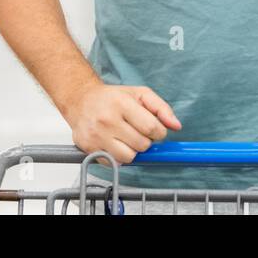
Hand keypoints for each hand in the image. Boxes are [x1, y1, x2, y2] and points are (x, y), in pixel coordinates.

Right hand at [62, 82, 181, 167]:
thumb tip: (176, 126)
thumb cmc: (113, 97)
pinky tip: (114, 143)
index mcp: (122, 103)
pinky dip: (118, 156)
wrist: (81, 100)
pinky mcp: (89, 149)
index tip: (154, 129)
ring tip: (126, 138)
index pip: (151, 127)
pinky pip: (114, 163)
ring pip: (129, 158)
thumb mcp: (140, 94)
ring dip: (132, 151)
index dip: (159, 132)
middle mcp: (107, 120)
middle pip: (142, 145)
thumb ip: (161, 108)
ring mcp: (96, 136)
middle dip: (145, 141)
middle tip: (137, 132)